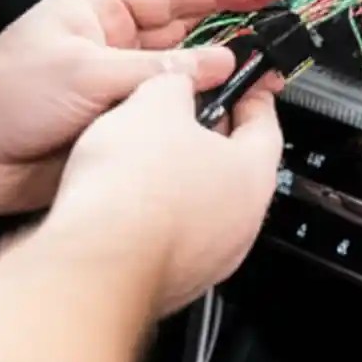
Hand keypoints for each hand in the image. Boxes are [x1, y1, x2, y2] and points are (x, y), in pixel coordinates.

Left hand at [0, 0, 282, 216]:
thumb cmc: (0, 100)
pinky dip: (202, 118)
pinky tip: (225, 118)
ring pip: (189, 79)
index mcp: (101, 14)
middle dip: (237, 32)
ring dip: (224, 79)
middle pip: (192, 33)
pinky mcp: (126, 128)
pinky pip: (175, 119)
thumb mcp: (83, 71)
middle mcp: (117, 48)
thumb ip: (158, 71)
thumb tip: (216, 63)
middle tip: (279, 35)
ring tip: (264, 79)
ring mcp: (124, 90)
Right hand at [47, 72, 284, 314]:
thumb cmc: (132, 193)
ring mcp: (209, 257)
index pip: (266, 123)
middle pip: (235, 166)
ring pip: (203, 204)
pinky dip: (157, 216)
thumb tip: (176, 82)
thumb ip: (174, 84)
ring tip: (144, 157)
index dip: (251, 95)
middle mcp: (241, 222)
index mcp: (253, 175)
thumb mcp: (154, 104)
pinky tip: (125, 202)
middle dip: (209, 136)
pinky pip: (173, 236)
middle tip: (184, 114)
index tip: (243, 84)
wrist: (95, 265)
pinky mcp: (174, 279)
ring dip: (180, 178)